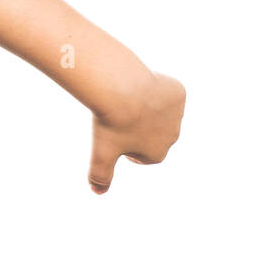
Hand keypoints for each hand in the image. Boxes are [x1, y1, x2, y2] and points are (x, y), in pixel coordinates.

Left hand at [87, 71, 186, 194]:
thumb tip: (97, 192)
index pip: (141, 153)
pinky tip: (140, 85)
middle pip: (152, 132)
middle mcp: (173, 136)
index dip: (125, 144)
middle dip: (137, 126)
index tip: (114, 133)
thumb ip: (101, 175)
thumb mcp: (101, 153)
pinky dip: (155, 89)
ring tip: (128, 98)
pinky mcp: (179, 93)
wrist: (124, 89)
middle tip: (119, 114)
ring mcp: (178, 114)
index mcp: (157, 154)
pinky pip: (166, 92)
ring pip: (159, 111)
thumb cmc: (112, 123)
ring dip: (146, 107)